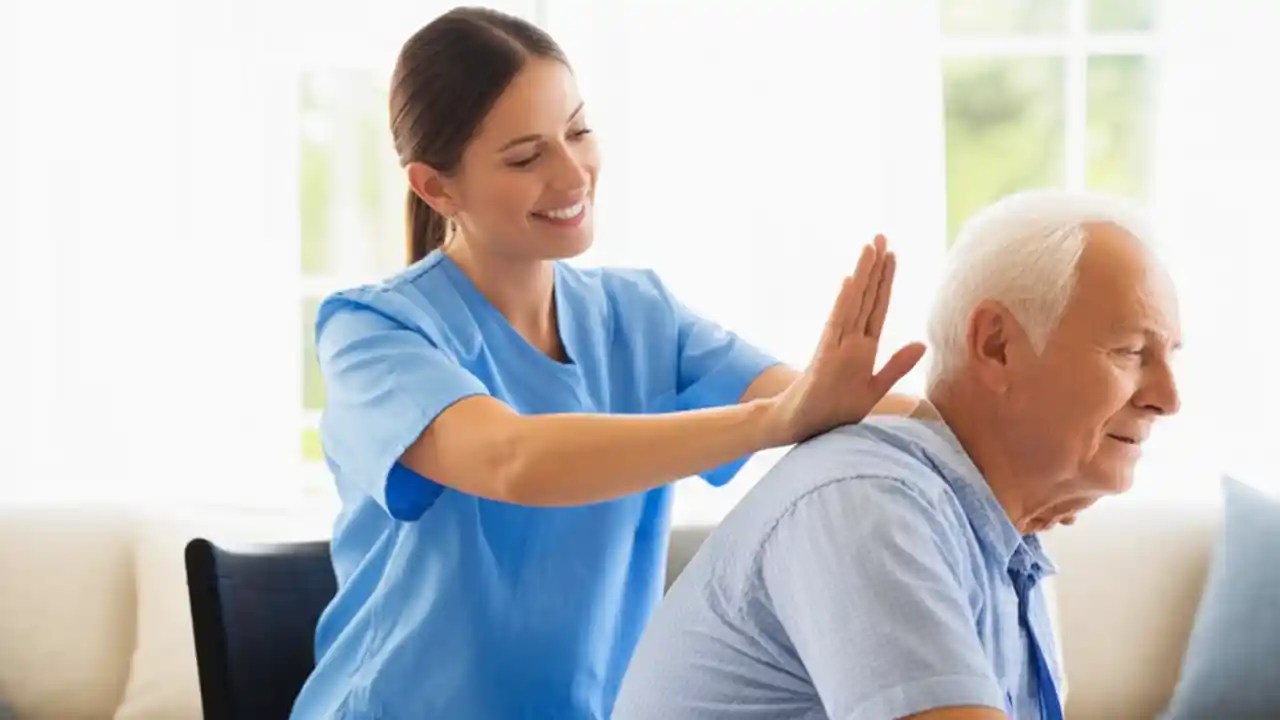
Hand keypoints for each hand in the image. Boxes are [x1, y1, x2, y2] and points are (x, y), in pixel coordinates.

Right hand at [763, 235, 926, 445]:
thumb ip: (896, 366)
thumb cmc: (833, 410)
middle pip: (866, 297)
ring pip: (853, 304)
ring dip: (862, 276)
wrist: (800, 425)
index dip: (886, 281)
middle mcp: (849, 340)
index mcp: (863, 347)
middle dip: (875, 267)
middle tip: (881, 235)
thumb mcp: (874, 389)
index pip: (877, 307)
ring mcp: (836, 345)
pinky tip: (851, 282)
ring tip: (870, 248)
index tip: (892, 254)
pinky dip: (844, 304)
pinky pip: (836, 326)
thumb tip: (922, 343)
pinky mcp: (825, 356)